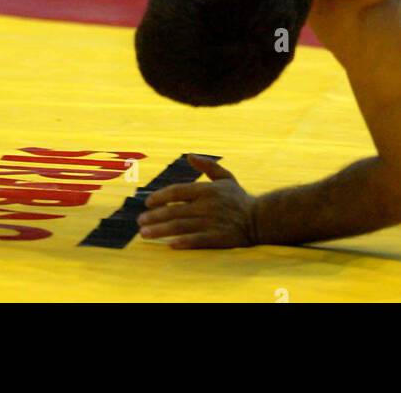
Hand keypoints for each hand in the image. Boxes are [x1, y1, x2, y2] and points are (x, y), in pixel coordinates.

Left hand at [138, 155, 257, 248]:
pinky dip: (183, 242)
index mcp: (207, 190)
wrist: (261, 219)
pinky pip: (197, 240)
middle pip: (175, 211)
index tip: (147, 203)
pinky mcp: (218, 239)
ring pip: (181, 226)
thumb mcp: (225, 177)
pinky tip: (169, 245)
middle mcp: (207, 206)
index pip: (177, 192)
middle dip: (155, 217)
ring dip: (161, 230)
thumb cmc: (239, 198)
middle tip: (139, 222)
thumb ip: (207, 166)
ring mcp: (212, 223)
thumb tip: (189, 155)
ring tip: (144, 234)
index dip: (161, 197)